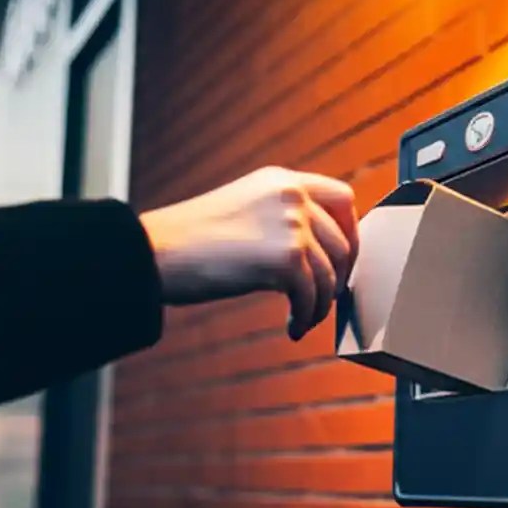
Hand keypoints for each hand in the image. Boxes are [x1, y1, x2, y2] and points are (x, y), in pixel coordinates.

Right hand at [139, 166, 358, 339]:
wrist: (156, 252)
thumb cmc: (192, 239)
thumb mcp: (246, 207)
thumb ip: (283, 215)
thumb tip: (322, 250)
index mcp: (283, 180)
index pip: (342, 198)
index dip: (351, 232)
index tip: (342, 259)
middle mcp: (292, 197)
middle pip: (343, 243)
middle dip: (338, 276)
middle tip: (324, 298)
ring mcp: (292, 227)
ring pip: (329, 276)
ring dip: (320, 304)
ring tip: (304, 317)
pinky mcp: (286, 260)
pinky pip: (312, 297)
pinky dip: (306, 317)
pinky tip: (293, 327)